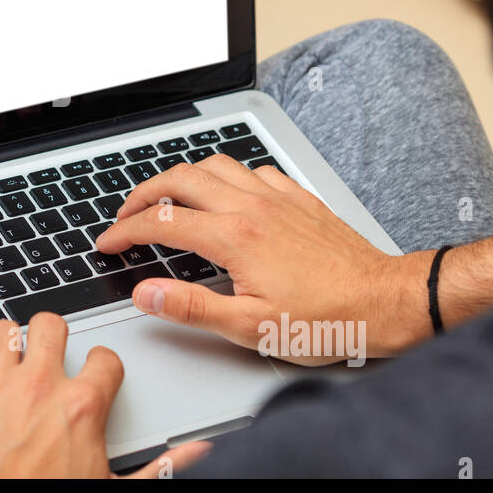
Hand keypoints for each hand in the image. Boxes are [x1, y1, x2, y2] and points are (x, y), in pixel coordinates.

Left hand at [0, 313, 211, 477]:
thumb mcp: (113, 492)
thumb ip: (158, 469)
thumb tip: (193, 456)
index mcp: (80, 407)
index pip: (104, 358)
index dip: (103, 364)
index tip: (97, 371)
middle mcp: (36, 388)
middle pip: (48, 326)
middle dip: (51, 333)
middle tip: (49, 347)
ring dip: (1, 340)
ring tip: (3, 349)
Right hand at [96, 156, 429, 361]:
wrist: (385, 301)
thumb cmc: (327, 318)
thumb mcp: (250, 328)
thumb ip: (191, 306)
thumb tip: (147, 293)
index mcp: (235, 237)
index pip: (161, 223)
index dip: (124, 231)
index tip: (108, 243)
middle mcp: (252, 207)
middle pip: (180, 178)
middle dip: (142, 193)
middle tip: (125, 215)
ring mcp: (277, 197)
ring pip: (215, 164)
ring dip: (182, 177)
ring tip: (166, 198)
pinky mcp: (299, 198)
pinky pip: (252, 170)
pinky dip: (226, 176)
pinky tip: (226, 194)